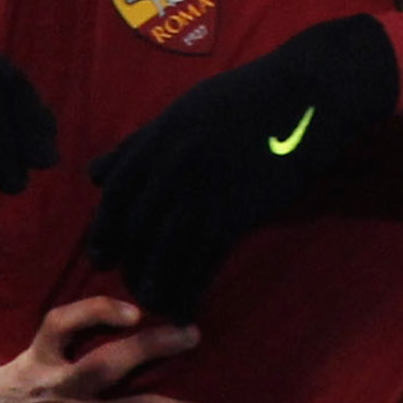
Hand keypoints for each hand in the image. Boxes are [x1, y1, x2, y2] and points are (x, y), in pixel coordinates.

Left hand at [86, 16, 399, 319]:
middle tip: (129, 282)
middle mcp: (171, 170)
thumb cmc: (248, 97)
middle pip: (136, 230)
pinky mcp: (235, 216)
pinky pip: (202, 264)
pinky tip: (187, 306)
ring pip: (163, 253)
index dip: (103, 231)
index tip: (103, 254)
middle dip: (128, 263)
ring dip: (154, 284)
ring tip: (155, 299)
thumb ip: (140, 143)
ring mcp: (202, 195)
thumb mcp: (186, 110)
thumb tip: (96, 172)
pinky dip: (190, 291)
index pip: (114, 195)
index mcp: (158, 141)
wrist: (307, 96)